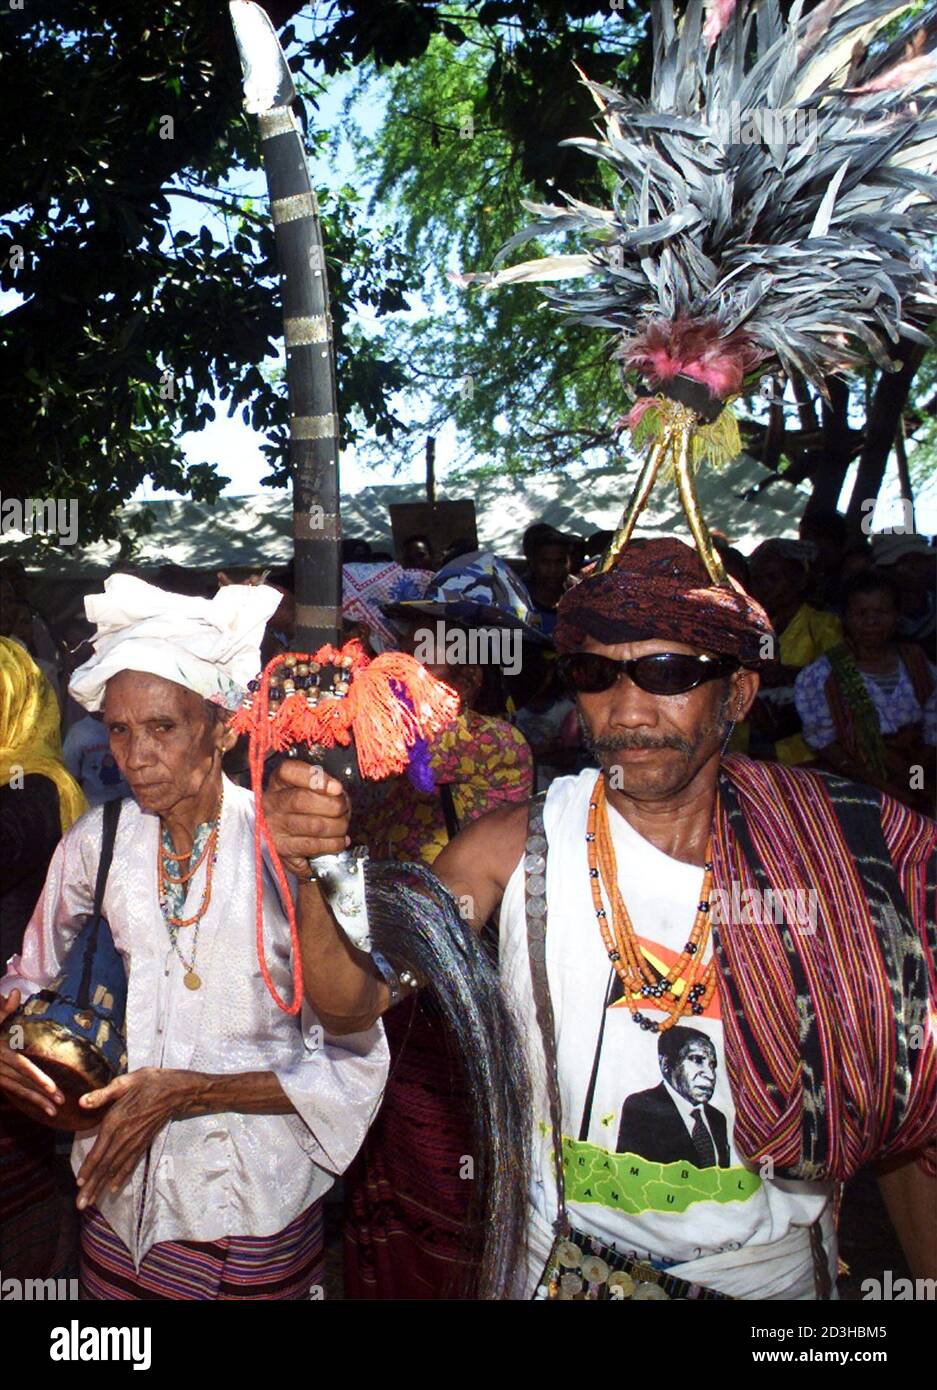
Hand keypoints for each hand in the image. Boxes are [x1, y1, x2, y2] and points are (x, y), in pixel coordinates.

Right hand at [0, 989, 65, 1120]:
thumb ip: (4, 1009)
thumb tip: (17, 991)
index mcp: (0, 1051)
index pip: (21, 1066)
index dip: (36, 1077)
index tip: (53, 1087)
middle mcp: (0, 1067)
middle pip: (24, 1082)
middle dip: (42, 1093)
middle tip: (61, 1101)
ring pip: (19, 1091)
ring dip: (37, 1101)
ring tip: (55, 1111)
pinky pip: (15, 1092)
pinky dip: (28, 1100)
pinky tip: (42, 1107)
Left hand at [75, 1067, 192, 1208]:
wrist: (177, 1090)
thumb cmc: (150, 1082)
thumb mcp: (126, 1082)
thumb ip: (103, 1094)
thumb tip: (81, 1102)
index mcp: (116, 1122)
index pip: (99, 1151)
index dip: (88, 1168)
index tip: (78, 1183)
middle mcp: (125, 1137)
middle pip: (106, 1166)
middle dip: (92, 1186)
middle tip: (81, 1205)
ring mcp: (135, 1142)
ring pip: (116, 1168)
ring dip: (102, 1186)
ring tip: (91, 1202)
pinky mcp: (144, 1143)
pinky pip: (130, 1164)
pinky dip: (121, 1177)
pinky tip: (113, 1188)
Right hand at [262, 760, 350, 877]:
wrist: (278, 835)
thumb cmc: (298, 808)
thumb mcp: (305, 788)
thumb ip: (321, 784)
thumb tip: (337, 791)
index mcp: (278, 783)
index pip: (288, 771)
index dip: (315, 778)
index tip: (336, 787)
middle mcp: (272, 805)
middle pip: (301, 800)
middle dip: (333, 805)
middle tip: (344, 808)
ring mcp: (274, 829)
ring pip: (313, 826)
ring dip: (337, 826)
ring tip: (342, 826)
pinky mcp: (283, 851)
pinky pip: (314, 847)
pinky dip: (334, 844)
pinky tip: (339, 840)